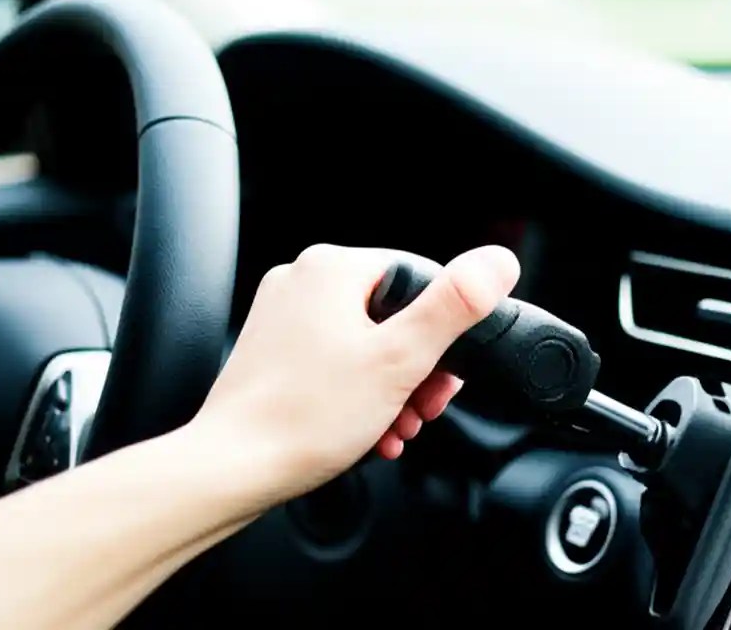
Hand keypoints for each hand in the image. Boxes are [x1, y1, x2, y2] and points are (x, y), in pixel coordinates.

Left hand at [187, 243, 519, 509]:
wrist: (232, 469)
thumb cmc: (305, 418)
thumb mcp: (400, 359)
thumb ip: (454, 306)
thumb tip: (497, 262)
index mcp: (332, 267)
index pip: (420, 279)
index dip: (446, 331)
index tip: (447, 377)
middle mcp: (302, 281)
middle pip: (392, 313)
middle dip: (419, 368)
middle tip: (424, 408)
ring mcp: (282, 316)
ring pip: (365, 342)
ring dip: (393, 387)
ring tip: (396, 426)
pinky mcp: (272, 352)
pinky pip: (334, 361)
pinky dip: (359, 394)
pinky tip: (369, 430)